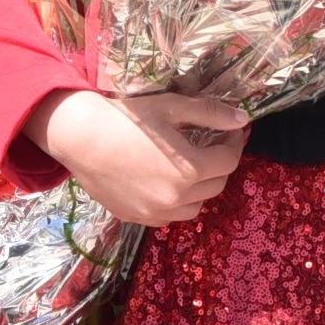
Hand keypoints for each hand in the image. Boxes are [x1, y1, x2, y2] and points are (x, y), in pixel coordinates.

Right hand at [26, 89, 247, 226]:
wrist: (81, 138)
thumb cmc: (127, 118)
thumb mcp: (172, 108)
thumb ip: (210, 114)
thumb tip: (243, 119)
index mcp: (189, 169)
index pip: (228, 161)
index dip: (235, 143)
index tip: (233, 131)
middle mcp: (175, 197)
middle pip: (216, 186)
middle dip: (220, 164)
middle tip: (214, 145)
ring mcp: (154, 212)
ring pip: (194, 208)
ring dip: (201, 188)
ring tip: (192, 167)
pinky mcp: (136, 217)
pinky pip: (168, 217)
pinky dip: (176, 203)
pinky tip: (166, 183)